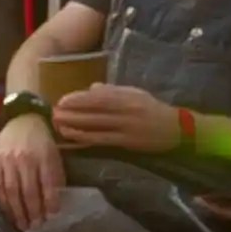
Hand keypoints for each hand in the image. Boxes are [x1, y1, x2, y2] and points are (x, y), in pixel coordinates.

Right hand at [0, 114, 63, 231]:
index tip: (51, 215)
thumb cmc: (42, 141)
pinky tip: (8, 211)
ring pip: (11, 190)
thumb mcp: (54, 155)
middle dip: (32, 211)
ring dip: (16, 210)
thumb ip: (54, 177)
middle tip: (35, 225)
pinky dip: (2, 201)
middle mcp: (24, 158)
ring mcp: (7, 159)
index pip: (48, 183)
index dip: (50, 202)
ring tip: (22, 224)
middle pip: (28, 190)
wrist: (21, 119)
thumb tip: (53, 203)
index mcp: (43, 155)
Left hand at [53, 83, 178, 152]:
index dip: (79, 99)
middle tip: (53, 113)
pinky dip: (86, 140)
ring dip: (75, 127)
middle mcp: (126, 111)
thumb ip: (113, 91)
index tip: (62, 100)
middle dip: (72, 114)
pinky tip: (74, 139)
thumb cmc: (152, 108)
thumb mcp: (134, 93)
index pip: (99, 97)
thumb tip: (91, 88)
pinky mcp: (127, 143)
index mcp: (127, 96)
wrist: (177, 129)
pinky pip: (103, 141)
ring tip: (59, 126)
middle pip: (94, 112)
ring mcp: (127, 128)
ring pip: (96, 128)